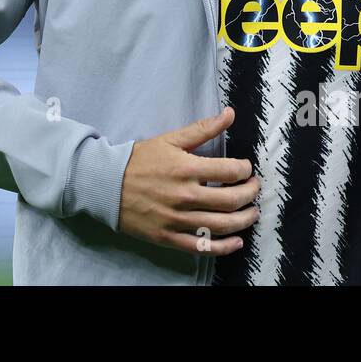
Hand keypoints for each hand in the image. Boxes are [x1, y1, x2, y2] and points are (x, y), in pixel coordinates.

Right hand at [118, 106, 259, 254]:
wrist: (106, 184)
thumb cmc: (139, 160)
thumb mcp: (170, 140)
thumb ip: (203, 128)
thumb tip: (230, 114)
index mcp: (187, 169)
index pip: (231, 171)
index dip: (245, 170)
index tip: (245, 169)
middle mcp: (185, 196)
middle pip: (232, 200)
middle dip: (250, 194)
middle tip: (254, 189)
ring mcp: (177, 219)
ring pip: (222, 225)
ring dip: (244, 220)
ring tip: (251, 213)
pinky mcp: (169, 237)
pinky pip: (203, 247)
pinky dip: (224, 247)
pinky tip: (236, 241)